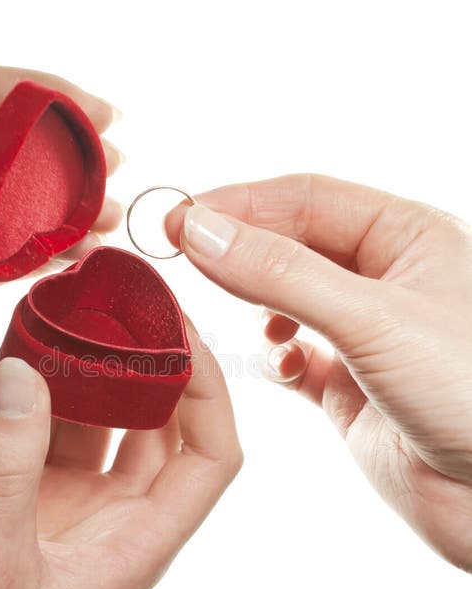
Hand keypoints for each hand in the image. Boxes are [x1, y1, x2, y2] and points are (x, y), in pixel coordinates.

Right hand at [0, 328, 240, 588]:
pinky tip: (26, 353)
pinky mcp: (32, 505)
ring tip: (85, 314)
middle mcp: (121, 521)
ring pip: (107, 425)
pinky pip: (53, 434)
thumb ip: (4, 467)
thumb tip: (21, 373)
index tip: (182, 332)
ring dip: (100, 374)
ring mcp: (77, 511)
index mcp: (141, 543)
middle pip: (166, 428)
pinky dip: (46, 394)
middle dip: (160, 366)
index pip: (211, 456)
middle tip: (136, 303)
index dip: (211, 392)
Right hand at [166, 173, 471, 568]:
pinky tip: (283, 365)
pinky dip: (277, 358)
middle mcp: (387, 279)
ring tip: (239, 317)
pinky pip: (296, 358)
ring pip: (287, 300)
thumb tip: (200, 231)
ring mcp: (367, 336)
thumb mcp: (372, 319)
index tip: (178, 220)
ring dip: (255, 304)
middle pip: (291, 245)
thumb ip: (281, 274)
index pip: (306, 199)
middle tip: (179, 259)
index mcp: (409, 236)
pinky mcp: (352, 389)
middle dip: (238, 251)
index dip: (240, 204)